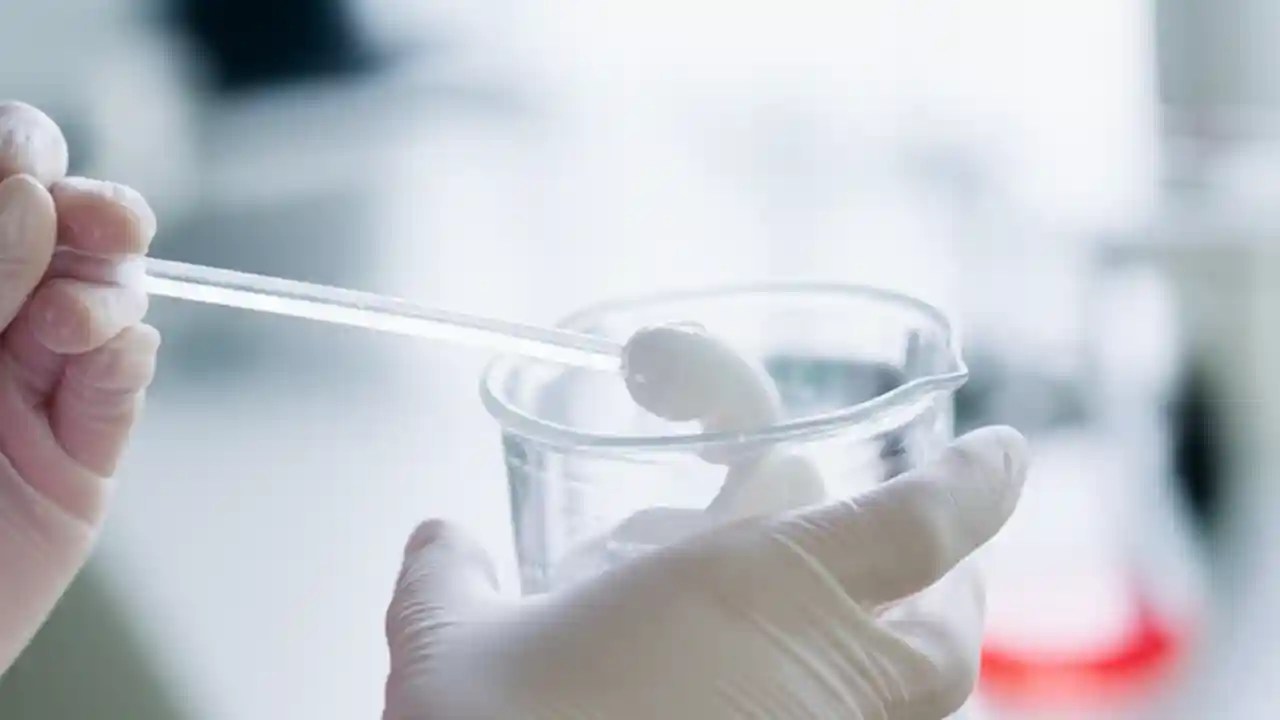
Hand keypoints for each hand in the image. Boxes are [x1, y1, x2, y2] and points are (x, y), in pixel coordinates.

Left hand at [0, 102, 158, 669]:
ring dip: (107, 295)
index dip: (19, 153)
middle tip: (105, 219)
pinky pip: (127, 383)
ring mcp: (33, 384)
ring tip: (72, 328)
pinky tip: (108, 362)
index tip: (26, 161)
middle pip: (68, 232)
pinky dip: (129, 361)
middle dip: (94, 214)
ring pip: (111, 298)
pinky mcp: (81, 449)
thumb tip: (31, 198)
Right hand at [385, 427, 1026, 718]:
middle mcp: (819, 675)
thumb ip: (450, 577)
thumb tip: (434, 540)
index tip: (1005, 451)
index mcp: (759, 587)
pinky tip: (762, 704)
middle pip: (949, 631)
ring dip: (901, 661)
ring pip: (916, 703)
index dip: (981, 479)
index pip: (927, 517)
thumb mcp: (455, 644)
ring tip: (847, 644)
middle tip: (926, 566)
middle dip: (950, 586)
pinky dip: (839, 715)